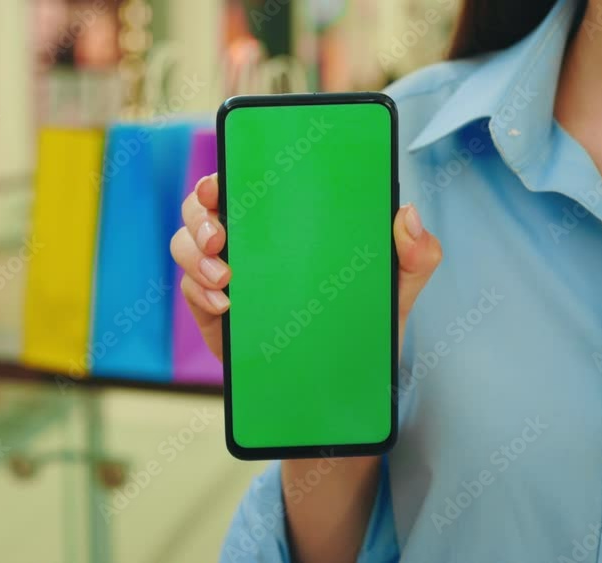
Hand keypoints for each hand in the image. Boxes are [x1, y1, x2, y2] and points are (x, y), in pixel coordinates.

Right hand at [169, 173, 442, 361]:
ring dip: (195, 256)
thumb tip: (408, 215)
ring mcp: (226, 276)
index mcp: (285, 223)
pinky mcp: (213, 311)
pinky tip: (224, 305)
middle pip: (201, 209)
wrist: (345, 383)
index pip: (245, 184)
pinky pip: (189, 290)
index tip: (218, 181)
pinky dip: (199, 293)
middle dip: (199, 216)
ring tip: (223, 278)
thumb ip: (416, 254)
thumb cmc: (365, 323)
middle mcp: (250, 243)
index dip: (222, 175)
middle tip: (220, 237)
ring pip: (185, 245)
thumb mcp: (397, 288)